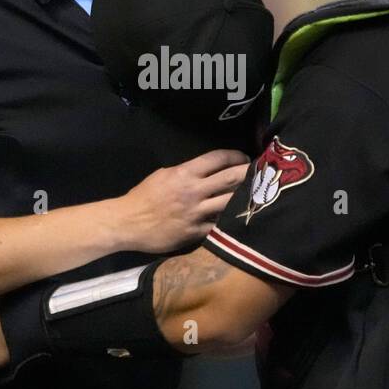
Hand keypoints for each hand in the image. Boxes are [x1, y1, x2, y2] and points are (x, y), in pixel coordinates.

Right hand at [117, 149, 249, 252]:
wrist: (128, 223)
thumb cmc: (143, 197)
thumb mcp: (163, 175)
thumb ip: (185, 172)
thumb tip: (204, 171)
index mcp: (184, 174)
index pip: (217, 159)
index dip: (235, 155)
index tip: (243, 158)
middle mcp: (194, 191)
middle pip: (230, 178)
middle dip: (249, 173)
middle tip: (261, 173)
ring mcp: (196, 213)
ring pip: (230, 201)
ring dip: (246, 196)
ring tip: (258, 194)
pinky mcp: (195, 232)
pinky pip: (219, 225)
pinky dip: (232, 220)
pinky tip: (242, 217)